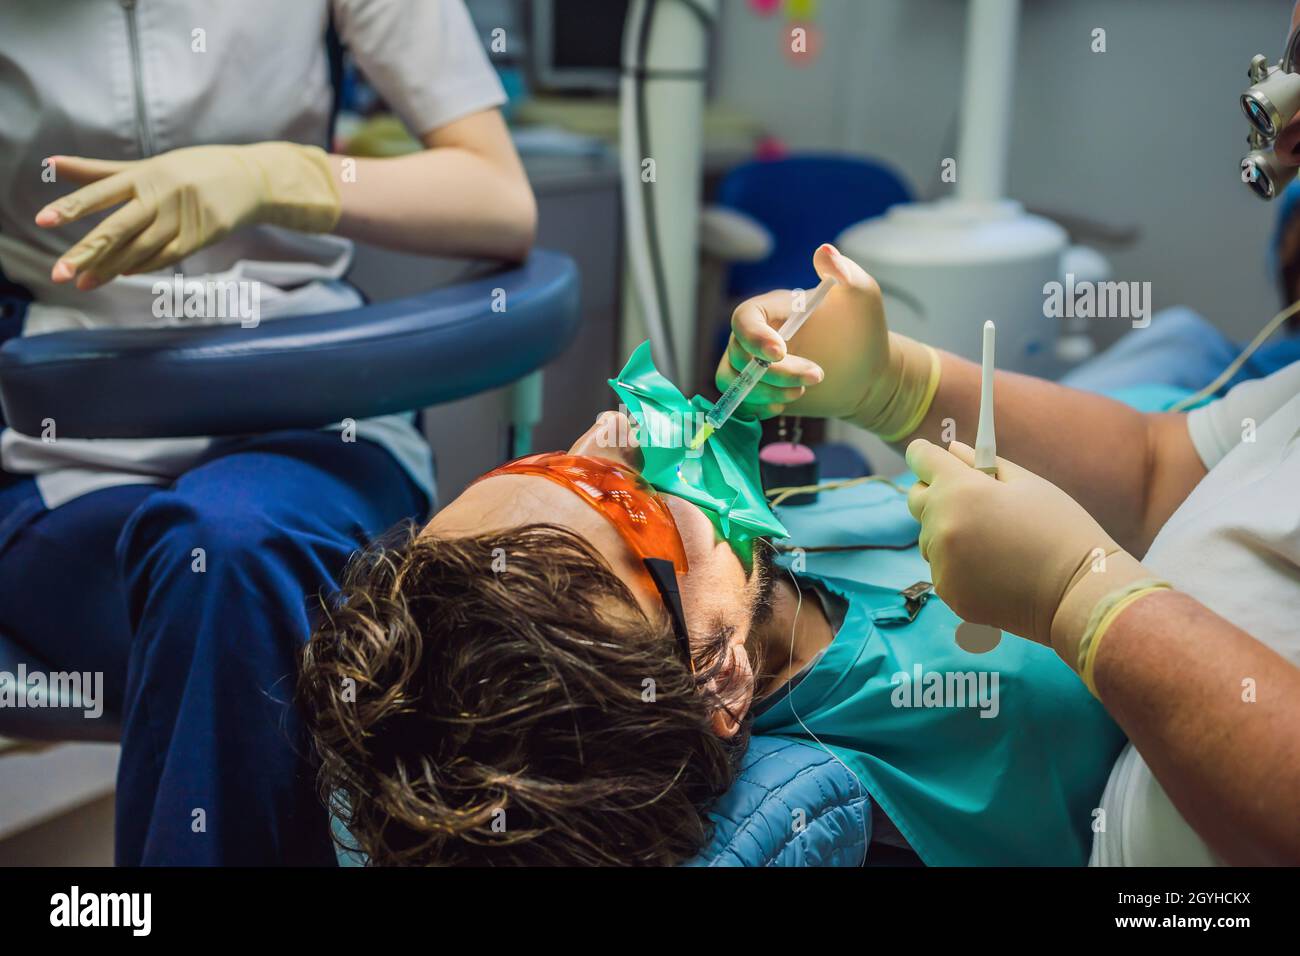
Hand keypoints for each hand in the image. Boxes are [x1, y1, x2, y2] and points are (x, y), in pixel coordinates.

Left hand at [36, 142, 340, 289]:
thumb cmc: (193, 169)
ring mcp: (180, 220)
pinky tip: (121, 274)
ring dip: (110, 268)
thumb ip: (100, 170)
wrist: (250, 180)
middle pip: (117, 228)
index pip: (100, 192)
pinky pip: (164, 257)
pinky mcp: (199, 238)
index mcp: (143, 175)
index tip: (43, 221)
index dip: (72, 206)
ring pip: (139, 249)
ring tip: (84, 283)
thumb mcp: (148, 165)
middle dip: (87, 252)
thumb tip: (51, 162)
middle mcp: (159, 198)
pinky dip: (142, 266)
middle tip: (60, 273)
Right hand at [715, 243, 882, 418]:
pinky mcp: (759, 392)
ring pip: (733, 380)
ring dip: (765, 391)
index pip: (743, 318)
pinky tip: (787, 402)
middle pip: (739, 354)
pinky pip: (740, 402)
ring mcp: (755, 366)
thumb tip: (824, 251)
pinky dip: (759, 406)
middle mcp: (757, 336)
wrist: (869, 374)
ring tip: (803, 391)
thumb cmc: (863, 330)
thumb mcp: (861, 296)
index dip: (753, 336)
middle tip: (817, 376)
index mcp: (773, 309)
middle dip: (775, 372)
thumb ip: (845, 272)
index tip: (779, 352)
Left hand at [905, 439, 1150, 663]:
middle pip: (916, 498)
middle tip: (971, 501)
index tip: (933, 459)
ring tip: (993, 541)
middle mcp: (942, 525)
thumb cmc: (1059, 529)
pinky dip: (959, 566)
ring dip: (948, 533)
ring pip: (929, 538)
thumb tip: (952, 450)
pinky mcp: (948, 591)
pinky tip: (995, 569)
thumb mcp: (1027, 484)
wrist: (1078, 592)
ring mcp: (941, 562)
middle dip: (935, 493)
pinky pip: (942, 568)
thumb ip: (981, 463)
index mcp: (960, 489)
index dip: (927, 456)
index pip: (920, 458)